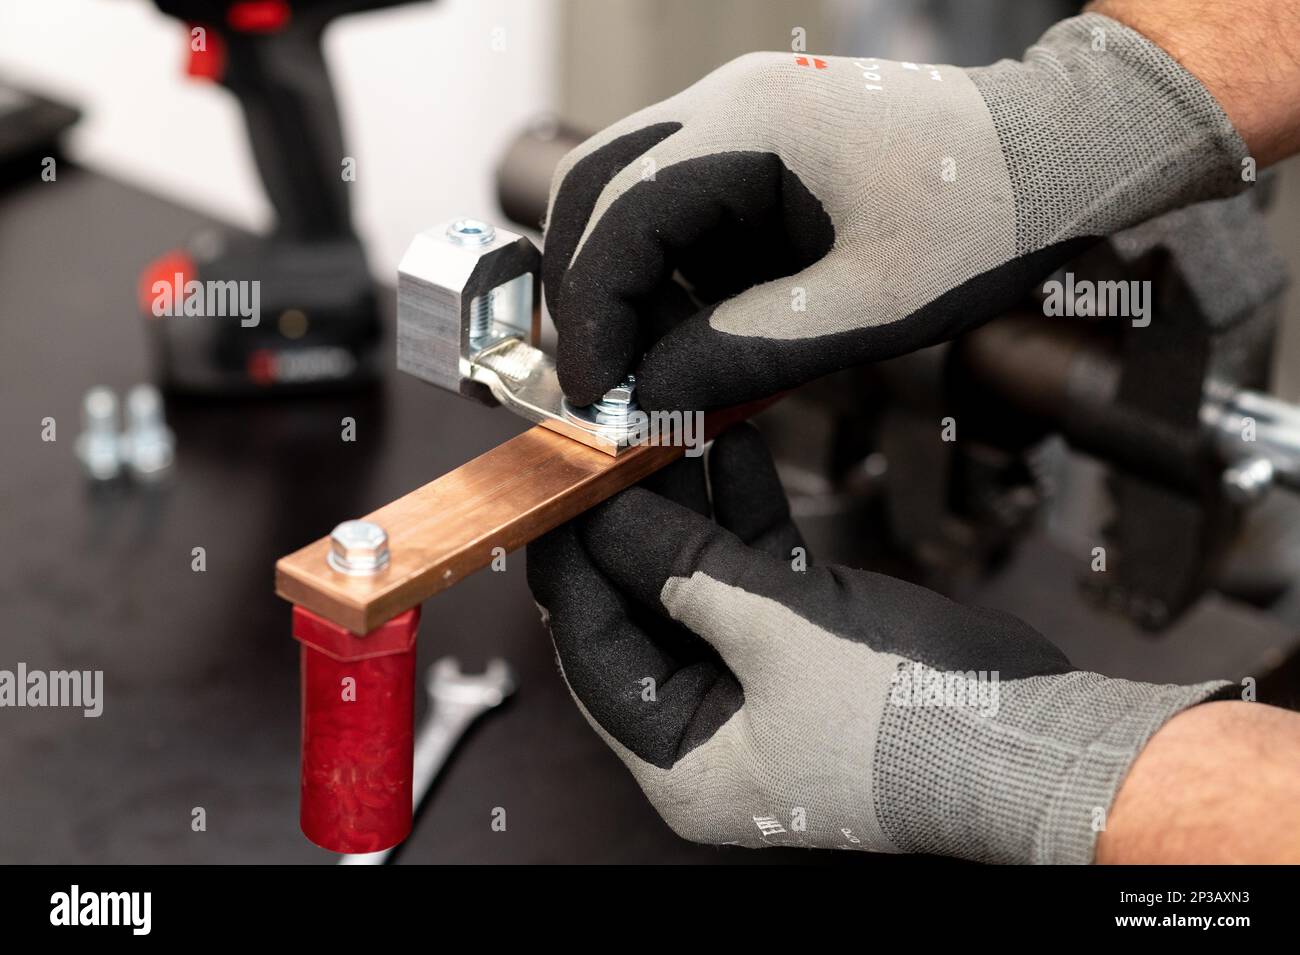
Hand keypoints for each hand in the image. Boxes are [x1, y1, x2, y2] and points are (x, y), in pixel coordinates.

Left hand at [527, 424, 1228, 861]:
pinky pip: (757, 574)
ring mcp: (758, 682)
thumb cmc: (907, 723)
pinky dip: (750, 515)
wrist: (1036, 740)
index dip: (573, 567)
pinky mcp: (805, 644)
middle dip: (633, 527)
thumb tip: (606, 513)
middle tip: (612, 448)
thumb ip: (685, 570)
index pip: (591, 652)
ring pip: (699, 582)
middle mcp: (709, 726)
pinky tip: (738, 446)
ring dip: (691, 509)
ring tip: (668, 429)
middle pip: (641, 611)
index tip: (558, 491)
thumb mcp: (776, 636)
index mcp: (680, 761)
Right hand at [542, 13, 1246, 411]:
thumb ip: (744, 353)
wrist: (1056, 154)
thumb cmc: (980, 221)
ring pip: (628, 204)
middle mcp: (724, 105)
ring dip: (626, 291)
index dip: (589, 316)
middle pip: (594, 194)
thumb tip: (642, 401)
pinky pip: (679, 213)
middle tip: (605, 387)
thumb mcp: (866, 307)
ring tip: (661, 373)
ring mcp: (737, 121)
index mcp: (747, 125)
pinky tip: (704, 335)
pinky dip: (670, 279)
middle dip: (586, 297)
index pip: (615, 217)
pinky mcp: (755, 149)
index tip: (596, 398)